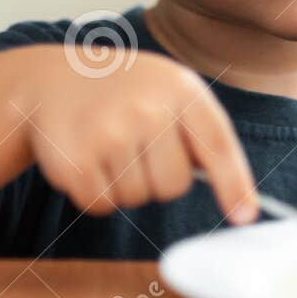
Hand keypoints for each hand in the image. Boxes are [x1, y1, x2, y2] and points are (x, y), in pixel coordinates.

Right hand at [5, 45, 258, 223]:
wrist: (52, 80)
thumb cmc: (124, 91)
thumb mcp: (170, 89)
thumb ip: (202, 131)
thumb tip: (238, 198)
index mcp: (180, 89)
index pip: (217, 146)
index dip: (234, 185)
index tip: (244, 217)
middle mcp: (148, 109)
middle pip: (175, 186)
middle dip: (160, 177)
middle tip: (138, 145)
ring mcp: (110, 135)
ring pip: (139, 198)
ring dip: (127, 184)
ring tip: (110, 145)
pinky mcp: (77, 162)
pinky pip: (104, 205)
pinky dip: (97, 193)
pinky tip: (88, 159)